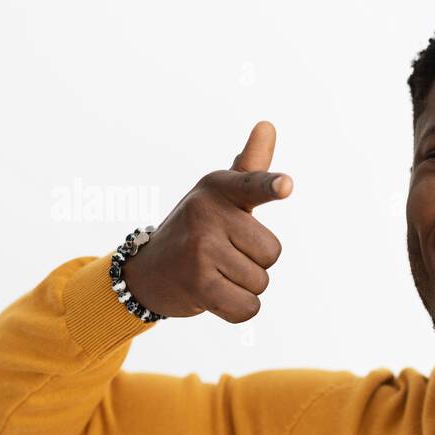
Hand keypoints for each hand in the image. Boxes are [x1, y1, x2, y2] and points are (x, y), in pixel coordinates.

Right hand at [120, 121, 291, 322]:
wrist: (148, 272)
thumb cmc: (197, 229)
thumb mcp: (220, 196)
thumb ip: (251, 169)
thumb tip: (267, 124)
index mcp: (220, 188)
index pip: (252, 186)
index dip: (271, 186)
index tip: (286, 186)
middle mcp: (208, 213)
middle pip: (272, 253)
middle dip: (255, 262)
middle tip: (224, 255)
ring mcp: (200, 249)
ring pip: (260, 282)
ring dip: (244, 286)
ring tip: (215, 273)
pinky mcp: (197, 284)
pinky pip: (247, 308)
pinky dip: (237, 309)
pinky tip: (215, 295)